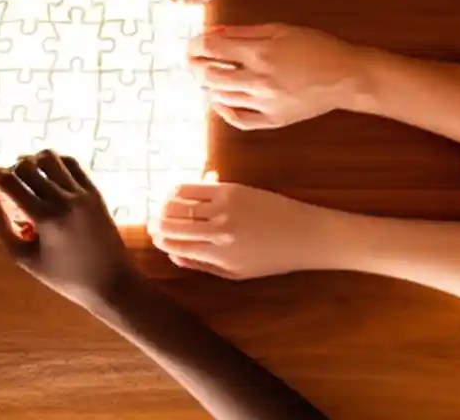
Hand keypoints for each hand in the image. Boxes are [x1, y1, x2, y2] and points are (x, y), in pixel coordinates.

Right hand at [0, 151, 140, 310]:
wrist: (112, 281)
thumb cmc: (63, 276)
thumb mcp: (24, 258)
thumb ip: (0, 227)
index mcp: (46, 219)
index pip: (11, 185)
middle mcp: (65, 201)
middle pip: (27, 167)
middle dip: (10, 170)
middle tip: (7, 184)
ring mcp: (82, 194)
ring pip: (49, 159)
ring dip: (31, 162)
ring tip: (26, 178)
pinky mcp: (94, 192)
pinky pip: (70, 164)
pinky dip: (53, 163)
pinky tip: (47, 175)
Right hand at [150, 180, 344, 279]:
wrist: (306, 235)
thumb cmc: (273, 258)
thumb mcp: (237, 273)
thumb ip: (203, 266)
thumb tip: (173, 256)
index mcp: (218, 256)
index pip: (173, 246)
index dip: (159, 240)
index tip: (155, 236)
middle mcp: (217, 232)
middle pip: (170, 224)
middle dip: (156, 223)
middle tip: (153, 222)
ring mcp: (222, 208)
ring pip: (176, 204)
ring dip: (163, 205)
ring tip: (162, 207)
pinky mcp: (229, 190)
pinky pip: (192, 187)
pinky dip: (177, 189)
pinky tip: (175, 192)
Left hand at [188, 24, 366, 129]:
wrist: (347, 76)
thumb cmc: (315, 47)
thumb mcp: (279, 30)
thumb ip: (242, 32)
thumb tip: (211, 32)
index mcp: (260, 53)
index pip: (210, 49)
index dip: (194, 45)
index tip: (192, 44)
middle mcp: (258, 80)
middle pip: (208, 75)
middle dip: (194, 66)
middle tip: (192, 60)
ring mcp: (265, 103)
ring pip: (220, 97)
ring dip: (207, 86)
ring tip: (206, 76)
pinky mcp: (273, 120)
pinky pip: (239, 120)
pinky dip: (223, 111)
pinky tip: (219, 101)